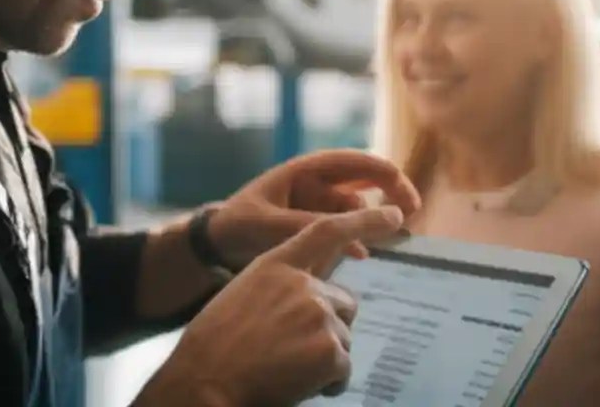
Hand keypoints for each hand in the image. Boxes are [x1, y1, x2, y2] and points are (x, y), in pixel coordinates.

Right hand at [139, 209, 405, 406]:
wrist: (205, 381)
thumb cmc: (215, 347)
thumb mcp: (244, 295)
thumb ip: (281, 287)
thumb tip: (313, 296)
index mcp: (275, 265)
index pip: (326, 232)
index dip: (362, 222)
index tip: (394, 214)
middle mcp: (302, 283)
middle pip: (343, 303)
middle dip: (328, 328)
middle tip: (290, 350)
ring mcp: (318, 314)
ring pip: (343, 339)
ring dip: (323, 359)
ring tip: (283, 368)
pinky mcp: (330, 349)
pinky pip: (343, 370)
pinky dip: (326, 383)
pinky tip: (293, 385)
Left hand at [209, 149, 420, 269]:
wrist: (218, 242)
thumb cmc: (239, 223)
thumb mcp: (271, 224)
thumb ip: (309, 225)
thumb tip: (351, 232)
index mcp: (306, 170)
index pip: (355, 162)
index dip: (386, 174)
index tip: (406, 197)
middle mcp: (318, 183)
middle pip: (366, 181)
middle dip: (390, 194)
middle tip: (410, 215)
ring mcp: (319, 204)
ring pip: (357, 209)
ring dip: (369, 222)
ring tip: (378, 242)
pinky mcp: (317, 225)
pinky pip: (345, 228)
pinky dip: (355, 238)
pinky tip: (360, 256)